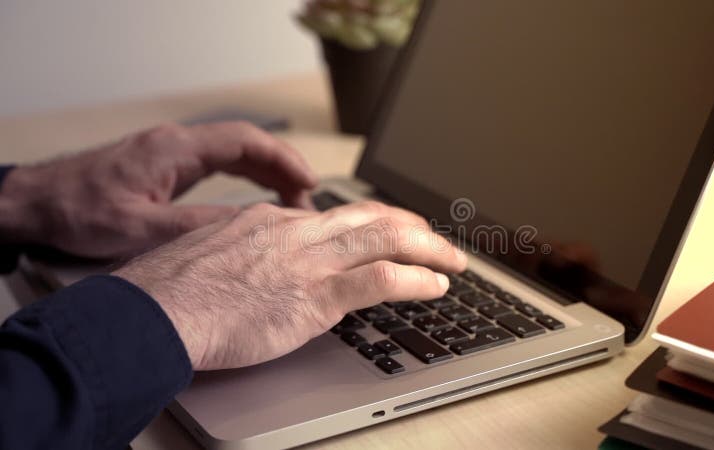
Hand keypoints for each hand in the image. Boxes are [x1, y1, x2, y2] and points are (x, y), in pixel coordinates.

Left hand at [0, 121, 316, 258]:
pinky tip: (258, 199)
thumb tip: (248, 229)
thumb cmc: (78, 212)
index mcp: (175, 150)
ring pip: (234, 154)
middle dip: (283, 167)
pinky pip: (218, 165)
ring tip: (293, 202)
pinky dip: (246, 179)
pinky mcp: (165, 168)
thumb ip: (196, 226)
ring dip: (267, 174)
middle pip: (246, 145)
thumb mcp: (141, 228)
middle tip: (308, 199)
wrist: (37, 205)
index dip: (283, 159)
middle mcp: (177, 145)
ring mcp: (171, 154)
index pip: (244, 142)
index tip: (309, 181)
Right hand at [114, 201, 466, 369]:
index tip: (387, 230)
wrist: (155, 311)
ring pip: (385, 240)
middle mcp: (296, 232)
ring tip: (453, 260)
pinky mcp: (316, 295)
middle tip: (434, 237)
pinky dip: (415, 279)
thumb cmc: (170, 293)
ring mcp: (309, 261)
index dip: (370, 222)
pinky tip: (435, 286)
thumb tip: (262, 270)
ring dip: (428, 249)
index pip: (334, 216)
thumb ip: (246, 256)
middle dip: (409, 227)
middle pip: (368, 218)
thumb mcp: (211, 258)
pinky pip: (380, 278)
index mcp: (269, 221)